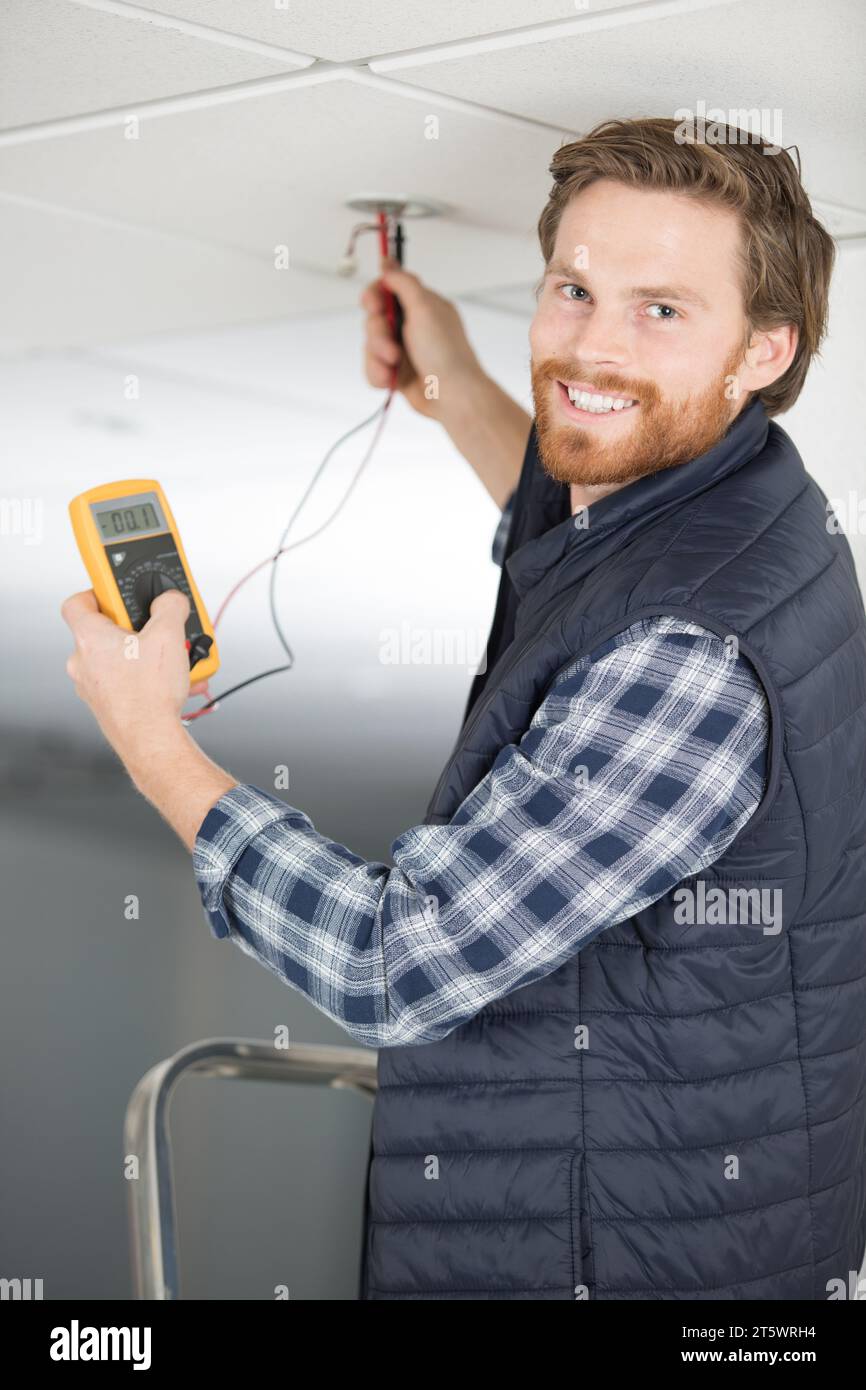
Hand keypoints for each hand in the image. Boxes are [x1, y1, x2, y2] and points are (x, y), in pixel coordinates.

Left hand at [62, 588, 192, 759]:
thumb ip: (170, 606)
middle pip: (107, 632)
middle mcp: (83, 662)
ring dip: (150, 656)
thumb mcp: (170, 635)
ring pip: (121, 659)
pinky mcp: (107, 705)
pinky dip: (151, 679)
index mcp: (89, 638)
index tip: (120, 595)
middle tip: (161, 632)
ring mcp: (93, 686)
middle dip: (139, 630)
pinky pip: (129, 681)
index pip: (78, 602)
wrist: (151, 741)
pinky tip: (177, 683)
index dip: (99, 593)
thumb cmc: (149, 694)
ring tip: (178, 662)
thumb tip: (171, 599)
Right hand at [360, 257, 484, 418]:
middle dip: (377, 333)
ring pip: (370, 345)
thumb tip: (388, 263)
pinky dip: (378, 373)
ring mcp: (403, 349)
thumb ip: (403, 282)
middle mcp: (412, 325)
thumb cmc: (444, 353)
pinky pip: (372, 367)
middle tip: (391, 345)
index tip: (374, 305)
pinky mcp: (396, 372)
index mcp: (422, 305)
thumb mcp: (425, 307)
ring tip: (394, 365)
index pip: (388, 289)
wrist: (451, 395)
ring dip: (377, 356)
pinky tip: (391, 379)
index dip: (375, 295)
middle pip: (374, 318)